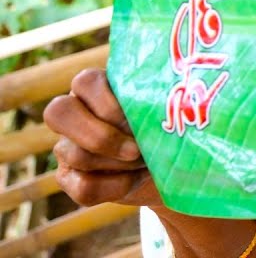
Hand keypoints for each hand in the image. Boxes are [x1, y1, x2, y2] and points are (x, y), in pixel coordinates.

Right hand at [43, 69, 160, 207]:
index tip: (140, 119)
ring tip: (147, 162)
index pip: (84, 82)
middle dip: (102, 136)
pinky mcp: (70, 178)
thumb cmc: (168, 124)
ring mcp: (67, 145)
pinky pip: (83, 187)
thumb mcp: (164, 107)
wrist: (168, 163)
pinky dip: (115, 187)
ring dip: (118, 164)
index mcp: (96, 86)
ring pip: (76, 155)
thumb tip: (182, 105)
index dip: (109, 104)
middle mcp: (76, 112)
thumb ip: (161, 101)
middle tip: (136, 150)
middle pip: (59, 113)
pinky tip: (136, 179)